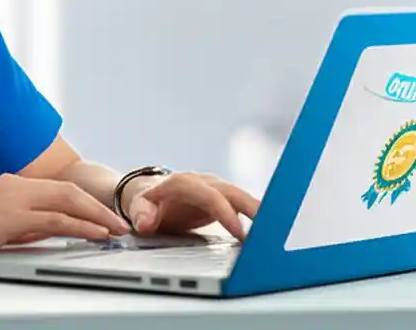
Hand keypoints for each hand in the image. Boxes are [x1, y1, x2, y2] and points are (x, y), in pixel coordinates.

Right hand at [0, 174, 131, 253]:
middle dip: (97, 206)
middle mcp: (18, 186)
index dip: (84, 201)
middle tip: (118, 221)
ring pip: (68, 201)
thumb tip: (46, 231)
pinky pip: (56, 219)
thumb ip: (20, 222)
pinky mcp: (12, 216)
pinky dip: (80, 225)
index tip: (101, 214)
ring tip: (115, 229)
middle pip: (70, 191)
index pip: (58, 189)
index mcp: (13, 184)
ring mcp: (15, 198)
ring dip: (96, 215)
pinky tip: (95, 233)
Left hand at [125, 172, 259, 240]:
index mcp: (183, 183)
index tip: (240, 233)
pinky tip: (271, 230)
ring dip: (259, 212)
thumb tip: (146, 222)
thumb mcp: (136, 207)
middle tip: (272, 229)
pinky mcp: (222, 199)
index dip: (227, 213)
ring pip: (241, 197)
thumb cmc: (143, 203)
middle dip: (253, 209)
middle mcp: (202, 182)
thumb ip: (141, 213)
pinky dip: (256, 216)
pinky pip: (241, 206)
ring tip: (279, 230)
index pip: (211, 196)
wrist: (145, 195)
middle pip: (233, 192)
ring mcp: (214, 189)